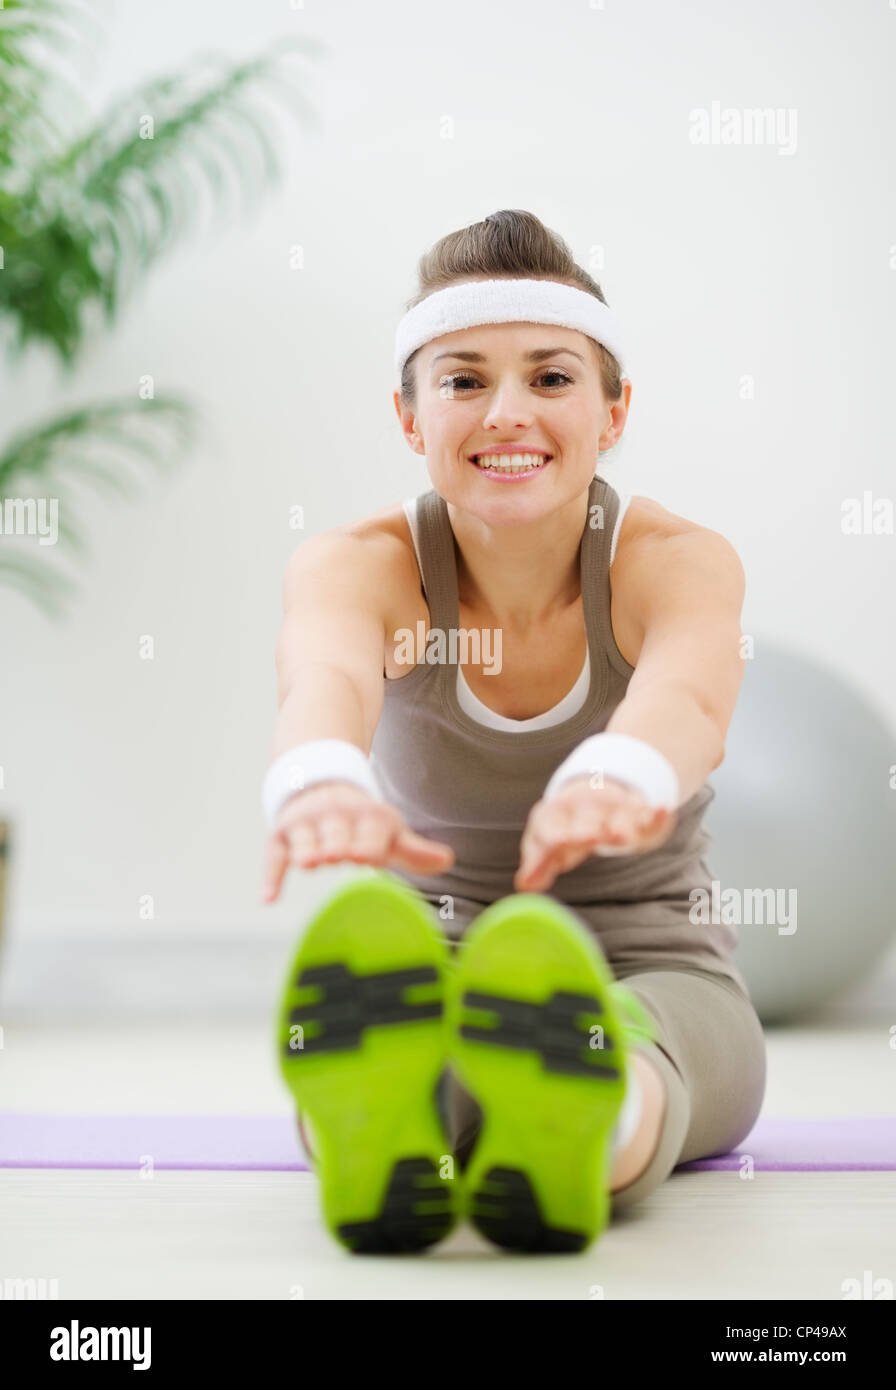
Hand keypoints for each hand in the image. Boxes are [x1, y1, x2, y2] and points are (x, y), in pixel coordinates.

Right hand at [260, 781, 454, 901]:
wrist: (321, 785)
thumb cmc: (362, 823)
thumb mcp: (389, 832)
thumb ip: (414, 851)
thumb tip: (448, 861)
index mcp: (368, 816)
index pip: (370, 829)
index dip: (369, 842)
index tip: (368, 855)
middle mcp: (336, 815)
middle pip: (337, 831)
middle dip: (339, 842)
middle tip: (339, 855)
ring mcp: (307, 824)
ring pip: (305, 838)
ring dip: (307, 848)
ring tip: (308, 862)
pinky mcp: (282, 836)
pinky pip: (274, 855)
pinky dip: (271, 876)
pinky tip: (268, 899)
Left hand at [514, 776, 676, 892]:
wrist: (591, 794)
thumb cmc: (564, 828)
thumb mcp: (546, 843)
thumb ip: (537, 865)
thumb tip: (526, 885)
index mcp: (555, 815)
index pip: (552, 826)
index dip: (555, 835)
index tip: (559, 842)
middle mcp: (583, 806)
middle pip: (585, 818)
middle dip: (588, 828)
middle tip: (591, 837)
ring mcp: (613, 806)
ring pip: (618, 815)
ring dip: (621, 824)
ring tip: (622, 835)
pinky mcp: (639, 811)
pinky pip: (648, 813)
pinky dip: (655, 814)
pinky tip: (662, 811)